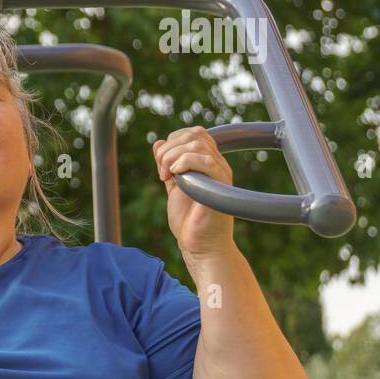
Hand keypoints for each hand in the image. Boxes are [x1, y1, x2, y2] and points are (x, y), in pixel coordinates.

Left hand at [153, 126, 235, 259]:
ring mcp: (221, 174)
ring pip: (196, 144)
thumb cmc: (188, 220)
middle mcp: (218, 164)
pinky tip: (174, 176)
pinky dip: (182, 162)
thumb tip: (158, 142)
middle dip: (169, 148)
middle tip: (161, 172)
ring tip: (165, 176)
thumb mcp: (173, 185)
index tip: (162, 165)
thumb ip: (167, 164)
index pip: (195, 133)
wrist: (199, 245)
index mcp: (208, 162)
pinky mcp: (220, 186)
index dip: (173, 141)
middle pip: (195, 134)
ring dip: (172, 156)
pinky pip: (204, 160)